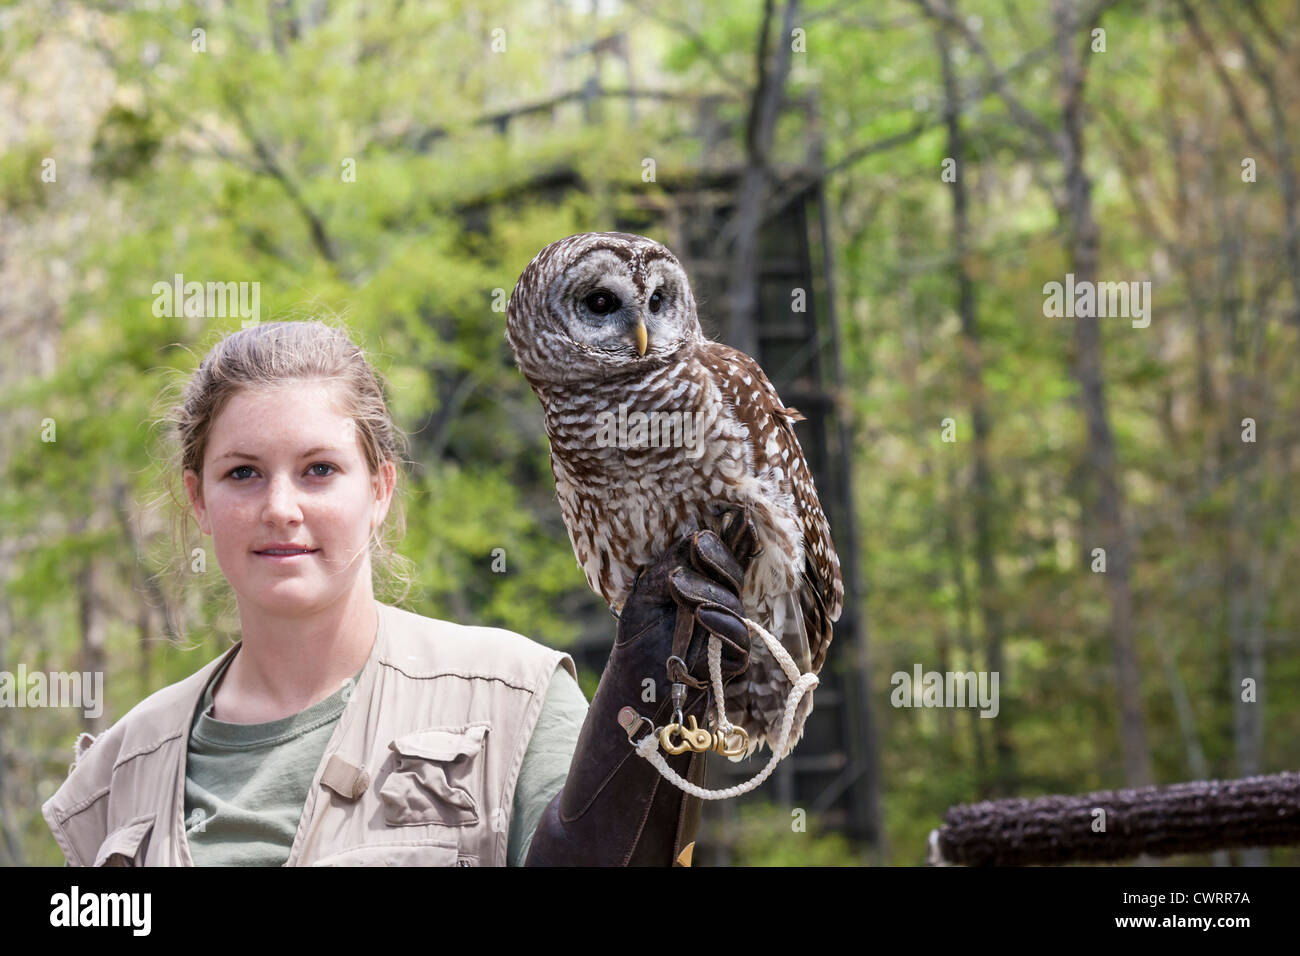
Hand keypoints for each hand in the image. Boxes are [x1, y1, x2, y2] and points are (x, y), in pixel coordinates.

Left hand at [615, 505, 759, 694]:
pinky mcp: (733, 659)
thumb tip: (698, 536)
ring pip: (733, 603)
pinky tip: (701, 614)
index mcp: (706, 583)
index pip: (727, 557)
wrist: (633, 679)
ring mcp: (730, 630)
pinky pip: (739, 638)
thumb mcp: (648, 588)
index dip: (736, 537)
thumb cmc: (641, 634)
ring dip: (707, 591)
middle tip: (696, 550)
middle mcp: (723, 603)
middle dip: (715, 560)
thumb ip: (673, 562)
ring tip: (677, 586)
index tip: (735, 519)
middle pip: (734, 576)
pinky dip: (723, 623)